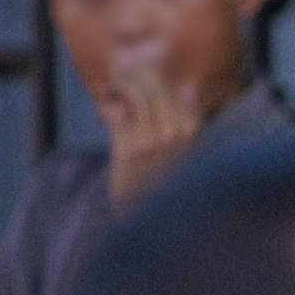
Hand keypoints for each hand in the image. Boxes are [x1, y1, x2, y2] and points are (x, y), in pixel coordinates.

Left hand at [99, 63, 204, 206]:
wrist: (146, 215)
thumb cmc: (163, 181)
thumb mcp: (183, 151)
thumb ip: (188, 119)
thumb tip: (189, 90)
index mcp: (191, 132)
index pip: (173, 90)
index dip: (153, 81)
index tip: (140, 83)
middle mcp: (175, 134)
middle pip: (153, 87)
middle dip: (133, 78)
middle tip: (120, 84)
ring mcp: (151, 141)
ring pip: (134, 94)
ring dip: (118, 88)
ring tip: (111, 92)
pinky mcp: (128, 149)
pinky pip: (115, 113)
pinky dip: (106, 108)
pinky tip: (103, 114)